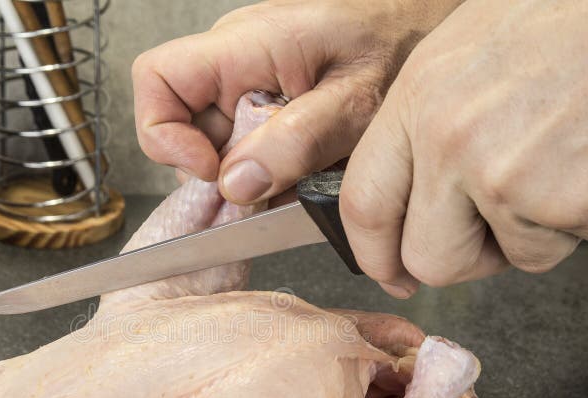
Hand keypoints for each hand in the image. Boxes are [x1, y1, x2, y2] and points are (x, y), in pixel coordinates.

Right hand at [133, 0, 462, 202]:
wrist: (431, 22)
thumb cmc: (403, 40)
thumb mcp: (357, 101)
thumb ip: (296, 141)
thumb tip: (235, 183)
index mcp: (245, 46)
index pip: (156, 79)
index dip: (164, 134)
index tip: (209, 170)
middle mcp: (236, 60)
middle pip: (183, 124)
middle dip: (219, 169)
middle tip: (272, 183)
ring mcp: (249, 80)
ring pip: (215, 141)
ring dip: (248, 174)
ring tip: (298, 174)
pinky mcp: (266, 98)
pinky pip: (245, 142)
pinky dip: (268, 169)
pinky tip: (304, 168)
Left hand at [341, 0, 587, 297]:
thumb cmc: (575, 20)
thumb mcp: (470, 54)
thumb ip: (426, 124)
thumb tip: (405, 195)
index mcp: (421, 97)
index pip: (364, 203)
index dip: (374, 252)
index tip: (389, 270)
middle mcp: (452, 139)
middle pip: (428, 259)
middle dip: (463, 257)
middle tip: (495, 227)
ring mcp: (509, 174)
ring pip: (506, 258)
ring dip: (533, 234)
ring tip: (563, 166)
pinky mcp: (569, 201)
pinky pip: (559, 248)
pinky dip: (580, 225)